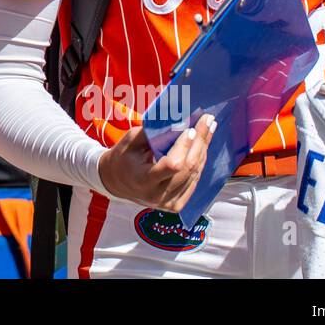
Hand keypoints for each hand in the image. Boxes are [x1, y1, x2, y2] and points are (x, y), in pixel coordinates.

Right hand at [96, 114, 215, 212]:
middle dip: (200, 142)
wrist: (116, 181)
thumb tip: (180, 120)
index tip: (190, 128)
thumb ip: (154, 132)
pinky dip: (199, 161)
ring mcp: (169, 202)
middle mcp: (157, 195)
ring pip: (195, 173)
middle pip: (188, 168)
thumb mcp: (131, 140)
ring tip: (208, 129)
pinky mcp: (177, 204)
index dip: (184, 147)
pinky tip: (201, 146)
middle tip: (208, 121)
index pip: (172, 165)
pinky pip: (194, 180)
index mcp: (143, 180)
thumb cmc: (123, 157)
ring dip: (203, 149)